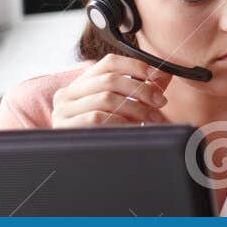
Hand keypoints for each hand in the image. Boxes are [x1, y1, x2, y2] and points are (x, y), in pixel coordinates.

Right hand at [50, 54, 171, 127]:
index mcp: (81, 83)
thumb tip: (164, 75)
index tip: (158, 76)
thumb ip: (139, 90)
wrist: (82, 163)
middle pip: (111, 80)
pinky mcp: (63, 128)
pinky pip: (96, 118)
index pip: (109, 62)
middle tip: (160, 101)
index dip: (136, 66)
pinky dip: (119, 121)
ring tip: (151, 117)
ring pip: (106, 98)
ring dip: (135, 107)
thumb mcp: (120, 107)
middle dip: (142, 90)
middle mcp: (68, 93)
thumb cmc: (104, 132)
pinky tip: (130, 127)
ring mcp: (62, 110)